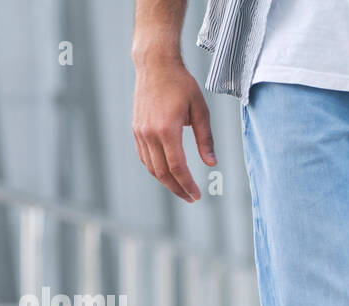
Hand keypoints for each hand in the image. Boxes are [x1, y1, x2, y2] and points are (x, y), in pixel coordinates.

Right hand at [132, 55, 215, 201]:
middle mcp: (150, 133)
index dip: (188, 185)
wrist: (155, 65)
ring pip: (151, 167)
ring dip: (166, 182)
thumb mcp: (201, 110)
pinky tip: (167, 173)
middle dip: (178, 189)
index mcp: (167, 129)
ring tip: (181, 189)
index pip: (177, 167)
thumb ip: (206, 139)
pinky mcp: (136, 129)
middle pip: (163, 172)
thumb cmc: (181, 84)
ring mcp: (140, 132)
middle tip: (191, 198)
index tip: (197, 196)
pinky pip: (144, 157)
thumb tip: (211, 163)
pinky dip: (156, 169)